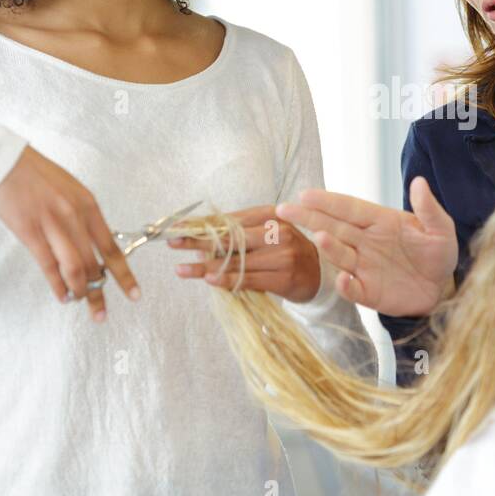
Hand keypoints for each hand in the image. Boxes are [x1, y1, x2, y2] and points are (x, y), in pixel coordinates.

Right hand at [0, 145, 139, 322]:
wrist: (2, 161)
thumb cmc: (37, 175)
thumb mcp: (71, 189)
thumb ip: (83, 215)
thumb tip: (93, 244)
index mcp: (89, 205)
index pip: (112, 247)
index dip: (124, 275)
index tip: (134, 294)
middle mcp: (75, 217)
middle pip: (95, 264)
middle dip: (100, 291)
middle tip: (101, 312)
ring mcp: (53, 225)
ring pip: (75, 269)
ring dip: (80, 292)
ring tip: (80, 302)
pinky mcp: (30, 233)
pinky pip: (49, 267)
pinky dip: (58, 285)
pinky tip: (62, 296)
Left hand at [168, 205, 320, 302]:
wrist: (321, 273)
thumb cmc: (287, 250)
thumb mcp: (267, 232)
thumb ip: (240, 231)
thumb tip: (200, 233)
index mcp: (271, 215)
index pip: (230, 219)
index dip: (203, 223)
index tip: (179, 226)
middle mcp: (278, 232)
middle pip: (231, 238)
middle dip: (199, 241)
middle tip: (173, 243)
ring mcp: (283, 255)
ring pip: (237, 261)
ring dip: (206, 267)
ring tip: (182, 269)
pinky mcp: (284, 277)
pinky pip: (248, 279)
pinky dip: (227, 280)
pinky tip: (208, 280)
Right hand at [274, 175, 457, 317]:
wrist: (443, 288)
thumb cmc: (438, 253)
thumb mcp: (441, 228)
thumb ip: (429, 208)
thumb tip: (419, 181)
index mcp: (379, 221)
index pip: (349, 208)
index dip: (328, 201)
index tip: (305, 194)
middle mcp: (365, 242)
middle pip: (333, 227)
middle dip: (309, 217)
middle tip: (284, 209)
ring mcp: (364, 267)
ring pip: (340, 254)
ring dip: (329, 247)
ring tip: (320, 237)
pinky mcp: (368, 292)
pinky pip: (352, 288)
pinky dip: (345, 285)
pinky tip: (342, 279)